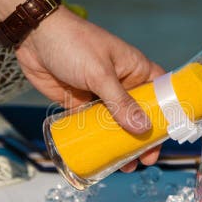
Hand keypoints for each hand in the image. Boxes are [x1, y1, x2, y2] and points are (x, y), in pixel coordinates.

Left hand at [15, 9, 164, 170]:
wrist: (34, 35)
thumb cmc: (74, 43)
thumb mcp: (100, 73)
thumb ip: (120, 102)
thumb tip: (141, 129)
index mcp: (135, 69)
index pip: (160, 94)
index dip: (167, 115)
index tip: (167, 137)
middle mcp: (122, 83)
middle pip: (139, 114)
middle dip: (142, 137)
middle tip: (144, 160)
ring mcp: (100, 94)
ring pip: (116, 124)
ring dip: (120, 143)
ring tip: (125, 165)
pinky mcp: (79, 103)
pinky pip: (92, 125)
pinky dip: (97, 140)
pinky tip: (100, 156)